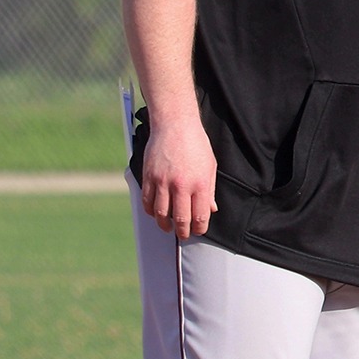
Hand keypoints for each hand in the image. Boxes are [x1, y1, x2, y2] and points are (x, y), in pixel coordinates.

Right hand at [137, 115, 216, 237]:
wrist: (175, 124)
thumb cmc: (195, 143)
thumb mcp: (210, 166)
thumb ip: (210, 190)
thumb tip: (211, 209)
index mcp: (200, 184)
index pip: (200, 216)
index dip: (199, 228)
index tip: (198, 230)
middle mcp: (181, 185)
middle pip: (180, 219)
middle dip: (183, 232)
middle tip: (183, 234)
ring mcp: (163, 181)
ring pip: (161, 214)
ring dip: (164, 225)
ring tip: (168, 227)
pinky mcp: (149, 176)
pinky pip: (147, 201)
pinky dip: (151, 211)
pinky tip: (156, 213)